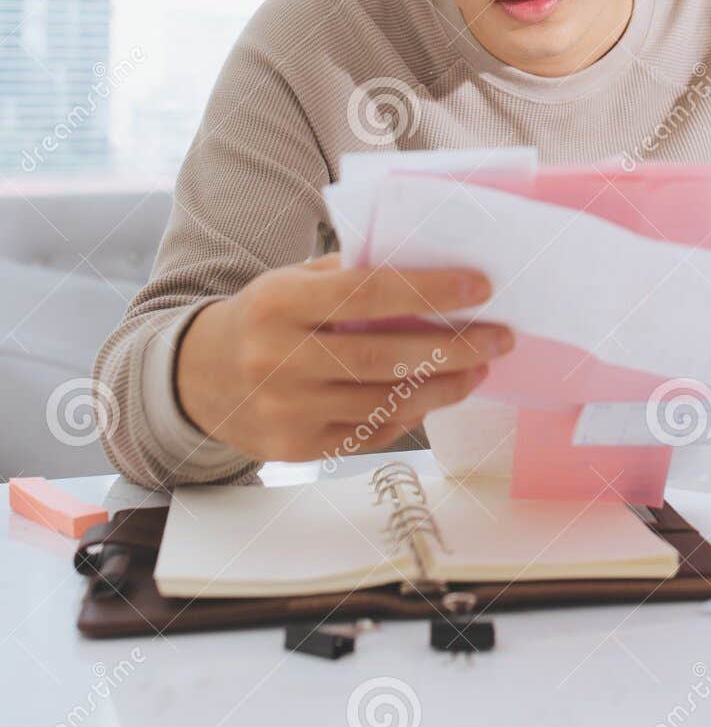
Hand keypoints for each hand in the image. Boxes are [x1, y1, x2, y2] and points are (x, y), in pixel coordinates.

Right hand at [175, 254, 513, 463]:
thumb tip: (430, 277)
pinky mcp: (296, 448)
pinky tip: (435, 395)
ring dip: (442, 387)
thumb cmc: (264, 317)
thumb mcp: (293, 281)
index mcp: (280, 303)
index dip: (429, 291)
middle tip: (498, 337)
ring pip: (383, 402)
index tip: (481, 287)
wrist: (196, 377)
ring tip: (478, 369)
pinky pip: (368, 432)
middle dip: (452, 348)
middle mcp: (280, 359)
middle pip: (383, 357)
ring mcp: (287, 410)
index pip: (367, 293)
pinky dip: (409, 415)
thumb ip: (350, 278)